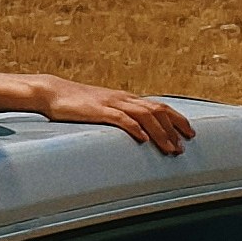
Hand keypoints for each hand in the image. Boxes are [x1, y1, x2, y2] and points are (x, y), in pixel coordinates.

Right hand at [38, 79, 192, 155]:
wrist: (51, 92)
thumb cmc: (75, 103)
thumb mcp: (102, 109)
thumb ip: (118, 117)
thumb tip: (135, 132)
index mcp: (125, 98)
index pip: (158, 106)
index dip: (177, 119)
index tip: (190, 133)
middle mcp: (122, 98)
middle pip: (157, 110)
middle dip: (175, 128)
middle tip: (185, 145)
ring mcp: (111, 103)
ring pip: (144, 115)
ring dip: (160, 132)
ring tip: (171, 148)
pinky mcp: (98, 110)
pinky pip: (120, 118)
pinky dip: (135, 128)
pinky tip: (143, 139)